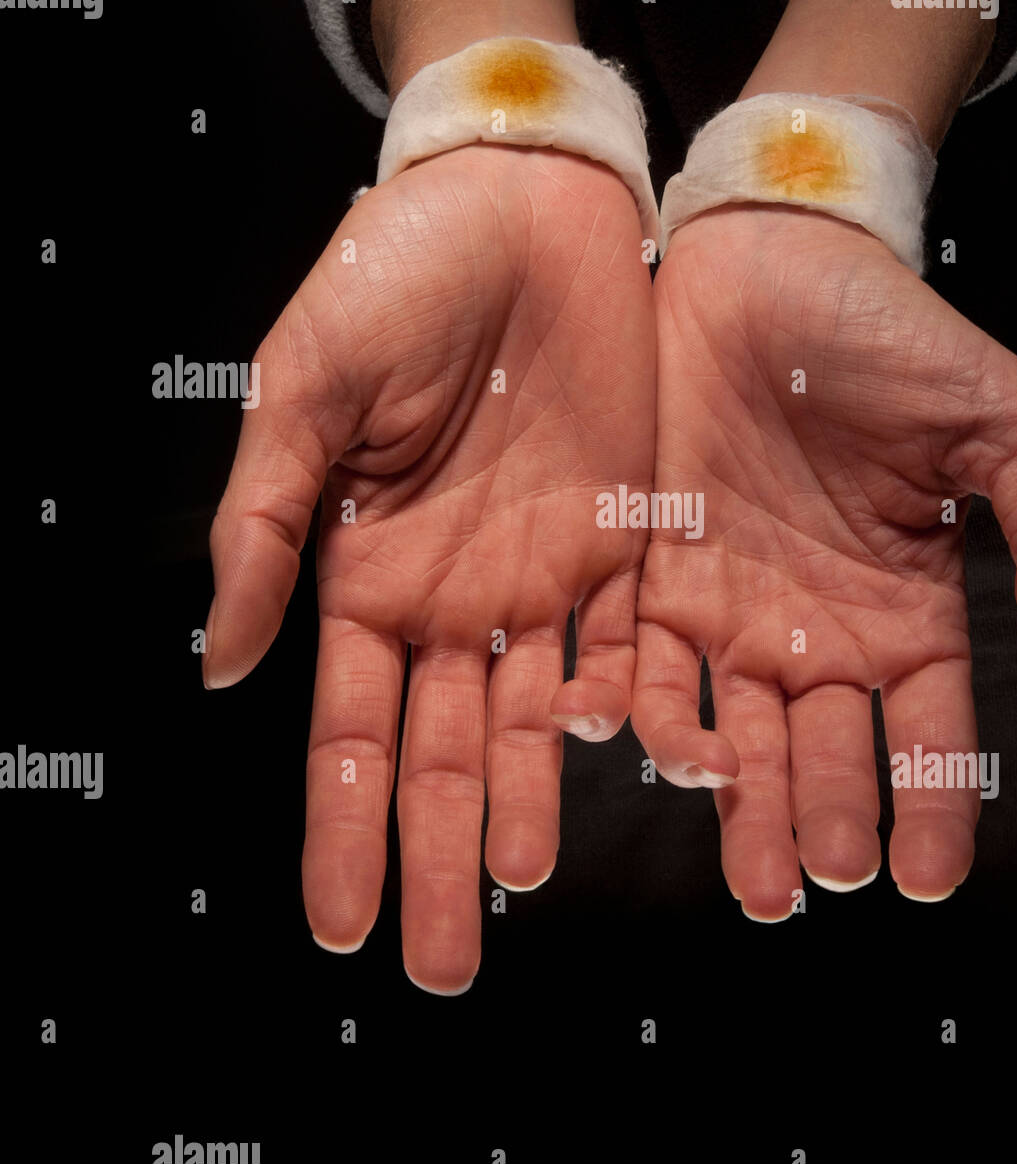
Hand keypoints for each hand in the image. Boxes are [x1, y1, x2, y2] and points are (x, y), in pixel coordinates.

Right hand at [205, 146, 654, 989]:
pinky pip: (634, 649)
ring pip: (541, 721)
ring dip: (533, 804)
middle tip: (442, 964)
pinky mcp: (632, 537)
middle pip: (445, 753)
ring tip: (526, 886)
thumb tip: (223, 672)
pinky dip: (638, 717)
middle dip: (439, 855)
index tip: (340, 927)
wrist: (523, 199)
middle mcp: (458, 595)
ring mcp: (547, 574)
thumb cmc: (395, 277)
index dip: (344, 830)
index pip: (352, 732)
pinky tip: (646, 784)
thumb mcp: (303, 394)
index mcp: (369, 573)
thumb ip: (266, 532)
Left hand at [631, 206, 1016, 916]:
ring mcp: (731, 608)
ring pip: (732, 732)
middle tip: (824, 879)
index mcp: (906, 607)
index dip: (933, 805)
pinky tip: (647, 753)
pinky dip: (638, 710)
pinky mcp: (650, 572)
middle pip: (823, 752)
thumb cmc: (891, 332)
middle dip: (824, 820)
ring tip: (755, 872)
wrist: (771, 256)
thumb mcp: (1001, 423)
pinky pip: (639, 662)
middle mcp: (816, 628)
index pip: (928, 733)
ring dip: (739, 802)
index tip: (926, 878)